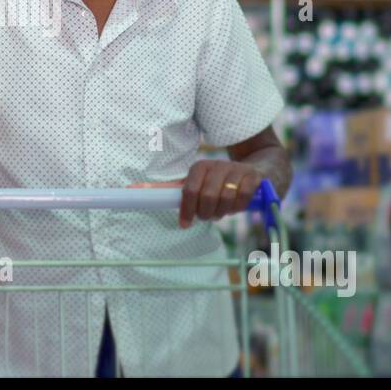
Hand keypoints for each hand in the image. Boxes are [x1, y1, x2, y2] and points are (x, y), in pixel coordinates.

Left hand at [132, 161, 261, 227]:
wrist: (256, 168)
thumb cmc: (219, 181)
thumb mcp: (197, 182)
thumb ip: (172, 189)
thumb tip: (134, 190)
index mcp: (200, 167)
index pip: (188, 190)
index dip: (186, 210)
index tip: (184, 224)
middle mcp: (216, 165)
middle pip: (207, 197)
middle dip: (206, 213)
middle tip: (208, 217)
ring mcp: (235, 170)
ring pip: (225, 199)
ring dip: (222, 212)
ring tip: (222, 212)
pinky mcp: (252, 176)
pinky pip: (242, 198)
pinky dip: (238, 208)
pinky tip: (236, 206)